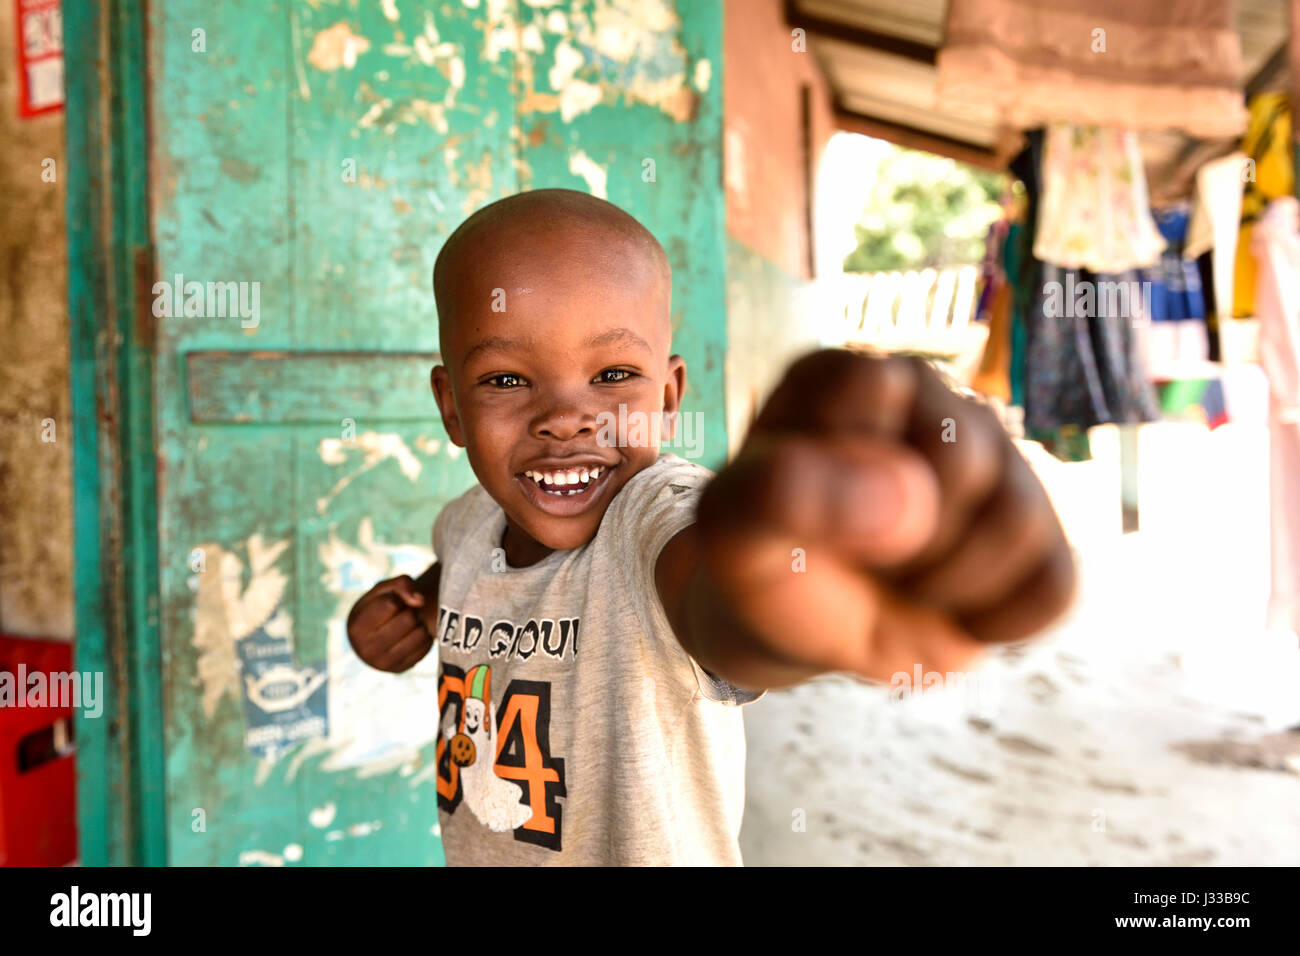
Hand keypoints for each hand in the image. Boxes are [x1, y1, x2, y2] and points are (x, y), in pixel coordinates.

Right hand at [346, 574, 434, 672]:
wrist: (374, 635)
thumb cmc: (378, 607)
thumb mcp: (383, 590)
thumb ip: (401, 584)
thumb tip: (419, 601)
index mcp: (356, 627)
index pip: (392, 604)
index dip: (397, 598)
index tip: (391, 602)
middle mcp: (366, 649)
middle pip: (409, 619)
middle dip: (410, 610)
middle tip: (402, 613)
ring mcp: (383, 663)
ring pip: (420, 633)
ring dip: (418, 623)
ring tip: (407, 624)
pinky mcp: (401, 669)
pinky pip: (427, 645)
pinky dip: (423, 635)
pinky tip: (411, 635)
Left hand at [694, 350, 1075, 686]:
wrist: (786, 622)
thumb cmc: (759, 557)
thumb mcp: (730, 528)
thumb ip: (782, 491)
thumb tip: (912, 496)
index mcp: (852, 377)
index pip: (878, 390)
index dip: (839, 475)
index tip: (794, 506)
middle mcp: (937, 403)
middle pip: (964, 463)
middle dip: (897, 537)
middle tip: (850, 552)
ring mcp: (999, 468)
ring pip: (1019, 522)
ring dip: (942, 584)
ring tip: (893, 580)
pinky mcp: (1038, 539)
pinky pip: (1054, 586)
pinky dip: (993, 623)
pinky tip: (942, 610)